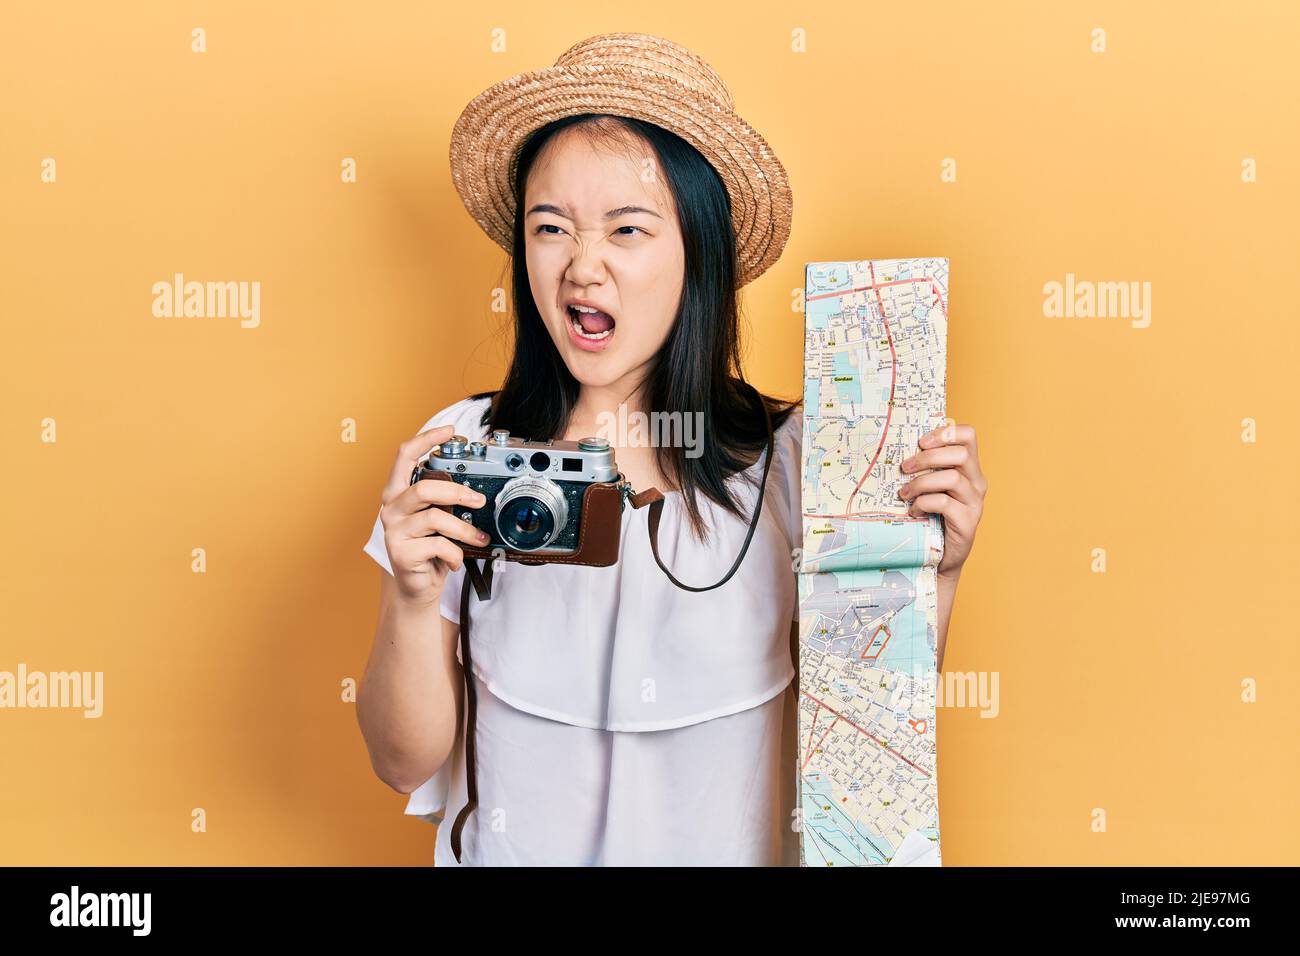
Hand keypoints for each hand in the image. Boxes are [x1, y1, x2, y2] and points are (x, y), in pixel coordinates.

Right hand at [378, 424, 492, 607]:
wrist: (417, 587)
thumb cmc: (429, 549)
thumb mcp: (437, 519)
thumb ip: (445, 501)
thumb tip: (476, 488)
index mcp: (398, 493)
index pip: (405, 456)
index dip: (426, 439)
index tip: (450, 432)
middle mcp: (392, 508)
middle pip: (425, 487)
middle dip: (458, 492)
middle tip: (479, 500)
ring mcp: (394, 531)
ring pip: (436, 518)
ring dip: (464, 529)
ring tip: (478, 537)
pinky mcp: (401, 553)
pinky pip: (439, 546)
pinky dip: (455, 553)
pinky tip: (456, 560)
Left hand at [898, 422, 986, 578]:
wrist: (940, 556)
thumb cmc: (931, 516)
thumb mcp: (930, 487)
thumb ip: (926, 468)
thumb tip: (901, 449)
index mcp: (969, 468)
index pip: (968, 436)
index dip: (945, 433)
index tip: (921, 442)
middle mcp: (977, 483)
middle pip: (961, 454)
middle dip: (927, 457)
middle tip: (905, 467)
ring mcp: (975, 503)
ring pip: (952, 478)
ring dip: (921, 483)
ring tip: (904, 493)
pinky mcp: (967, 523)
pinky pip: (944, 503)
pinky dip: (923, 503)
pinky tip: (914, 511)